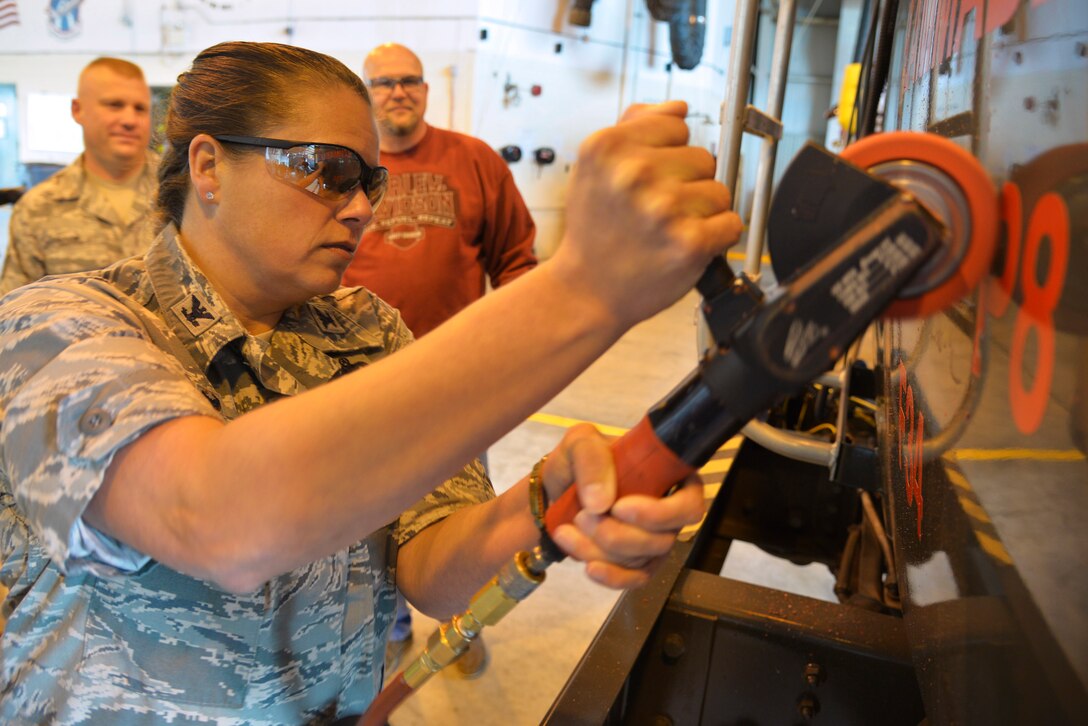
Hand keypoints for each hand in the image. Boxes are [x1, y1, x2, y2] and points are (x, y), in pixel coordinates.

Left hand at [540, 424, 705, 588]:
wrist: (556, 489)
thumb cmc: (579, 461)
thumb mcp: (580, 443)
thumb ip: (591, 459)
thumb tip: (601, 502)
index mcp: (669, 477)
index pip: (689, 503)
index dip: (660, 513)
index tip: (618, 507)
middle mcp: (668, 513)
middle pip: (663, 539)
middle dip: (619, 535)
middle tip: (583, 516)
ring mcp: (653, 541)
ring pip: (642, 560)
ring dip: (602, 550)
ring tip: (568, 530)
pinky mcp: (636, 563)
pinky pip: (634, 579)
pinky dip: (611, 576)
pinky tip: (590, 566)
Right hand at [552, 101, 742, 327]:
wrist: (585, 291)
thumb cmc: (594, 231)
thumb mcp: (594, 168)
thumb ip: (634, 127)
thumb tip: (677, 107)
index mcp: (609, 147)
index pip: (676, 125)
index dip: (667, 153)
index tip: (649, 178)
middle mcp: (635, 173)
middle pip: (703, 157)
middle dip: (687, 184)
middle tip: (656, 211)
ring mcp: (664, 208)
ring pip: (720, 191)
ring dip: (702, 213)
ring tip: (668, 231)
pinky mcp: (689, 242)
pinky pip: (731, 223)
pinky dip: (718, 237)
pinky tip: (687, 244)